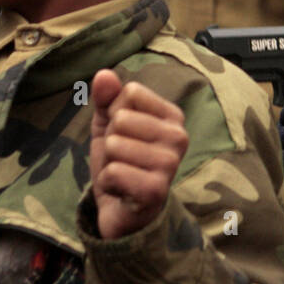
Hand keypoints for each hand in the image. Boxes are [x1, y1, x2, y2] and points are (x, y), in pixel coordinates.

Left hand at [89, 69, 187, 239]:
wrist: (125, 210)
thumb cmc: (122, 161)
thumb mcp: (110, 125)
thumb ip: (108, 98)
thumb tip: (104, 74)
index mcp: (172, 116)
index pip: (130, 92)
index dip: (115, 113)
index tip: (125, 134)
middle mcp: (179, 137)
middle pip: (121, 118)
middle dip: (110, 141)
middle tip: (122, 158)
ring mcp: (170, 164)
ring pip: (114, 145)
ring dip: (108, 163)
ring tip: (122, 174)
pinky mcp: (156, 189)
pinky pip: (113, 172)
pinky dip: (107, 183)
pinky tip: (121, 190)